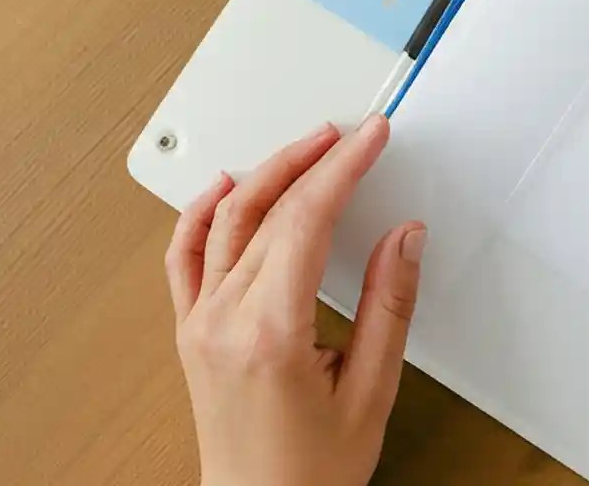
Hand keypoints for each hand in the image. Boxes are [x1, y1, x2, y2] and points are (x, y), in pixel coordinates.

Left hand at [164, 116, 424, 485]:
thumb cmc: (310, 471)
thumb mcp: (372, 390)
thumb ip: (390, 307)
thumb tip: (405, 240)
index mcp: (270, 332)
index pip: (306, 221)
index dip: (342, 169)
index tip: (368, 139)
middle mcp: (223, 320)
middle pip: (267, 211)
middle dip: (314, 161)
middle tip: (351, 135)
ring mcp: (199, 322)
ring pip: (225, 221)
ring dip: (266, 173)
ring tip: (305, 144)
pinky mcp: (190, 329)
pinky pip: (184, 256)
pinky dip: (200, 213)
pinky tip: (220, 186)